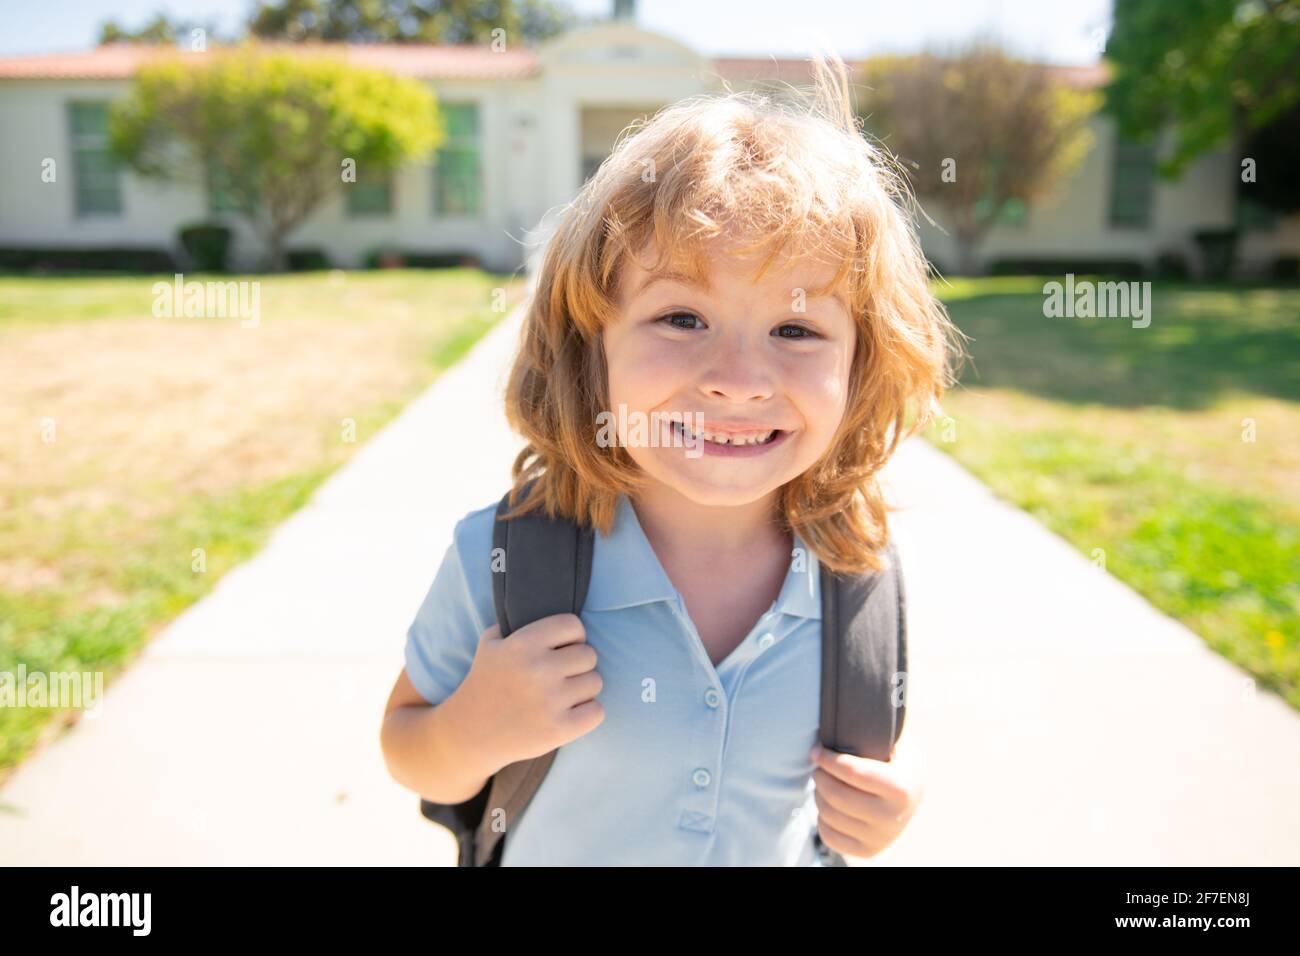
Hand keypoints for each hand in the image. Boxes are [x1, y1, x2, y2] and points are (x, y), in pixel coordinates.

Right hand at [456, 613, 604, 769]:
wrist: (470, 734)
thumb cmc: (486, 683)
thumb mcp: (490, 643)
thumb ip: (516, 621)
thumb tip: (545, 602)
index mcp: (522, 644)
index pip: (573, 625)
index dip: (572, 636)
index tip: (562, 648)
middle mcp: (538, 669)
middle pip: (589, 655)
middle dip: (578, 664)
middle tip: (562, 675)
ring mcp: (550, 701)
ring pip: (595, 682)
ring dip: (583, 689)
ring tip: (562, 695)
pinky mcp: (559, 729)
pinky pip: (597, 711)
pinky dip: (587, 712)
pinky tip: (568, 713)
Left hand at [809, 733, 923, 860]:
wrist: (913, 797)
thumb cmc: (897, 760)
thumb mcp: (898, 742)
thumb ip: (878, 728)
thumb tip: (855, 703)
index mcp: (901, 788)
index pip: (853, 772)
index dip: (828, 759)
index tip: (816, 750)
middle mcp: (893, 817)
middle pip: (837, 795)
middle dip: (820, 776)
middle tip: (818, 766)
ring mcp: (880, 838)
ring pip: (830, 815)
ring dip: (819, 795)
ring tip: (823, 781)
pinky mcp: (867, 851)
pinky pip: (829, 836)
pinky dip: (822, 818)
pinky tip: (829, 803)